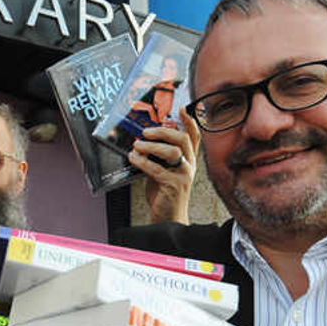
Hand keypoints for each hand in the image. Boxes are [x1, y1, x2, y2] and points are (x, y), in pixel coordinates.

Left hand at [127, 108, 199, 224]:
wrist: (167, 217)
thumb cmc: (164, 192)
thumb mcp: (163, 170)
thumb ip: (158, 156)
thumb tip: (143, 139)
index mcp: (188, 159)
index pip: (193, 136)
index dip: (189, 121)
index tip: (180, 108)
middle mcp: (189, 165)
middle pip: (182, 139)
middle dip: (162, 132)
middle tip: (145, 132)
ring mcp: (184, 175)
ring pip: (172, 152)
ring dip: (151, 146)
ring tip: (137, 146)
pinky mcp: (175, 185)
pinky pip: (157, 169)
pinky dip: (143, 162)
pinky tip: (133, 158)